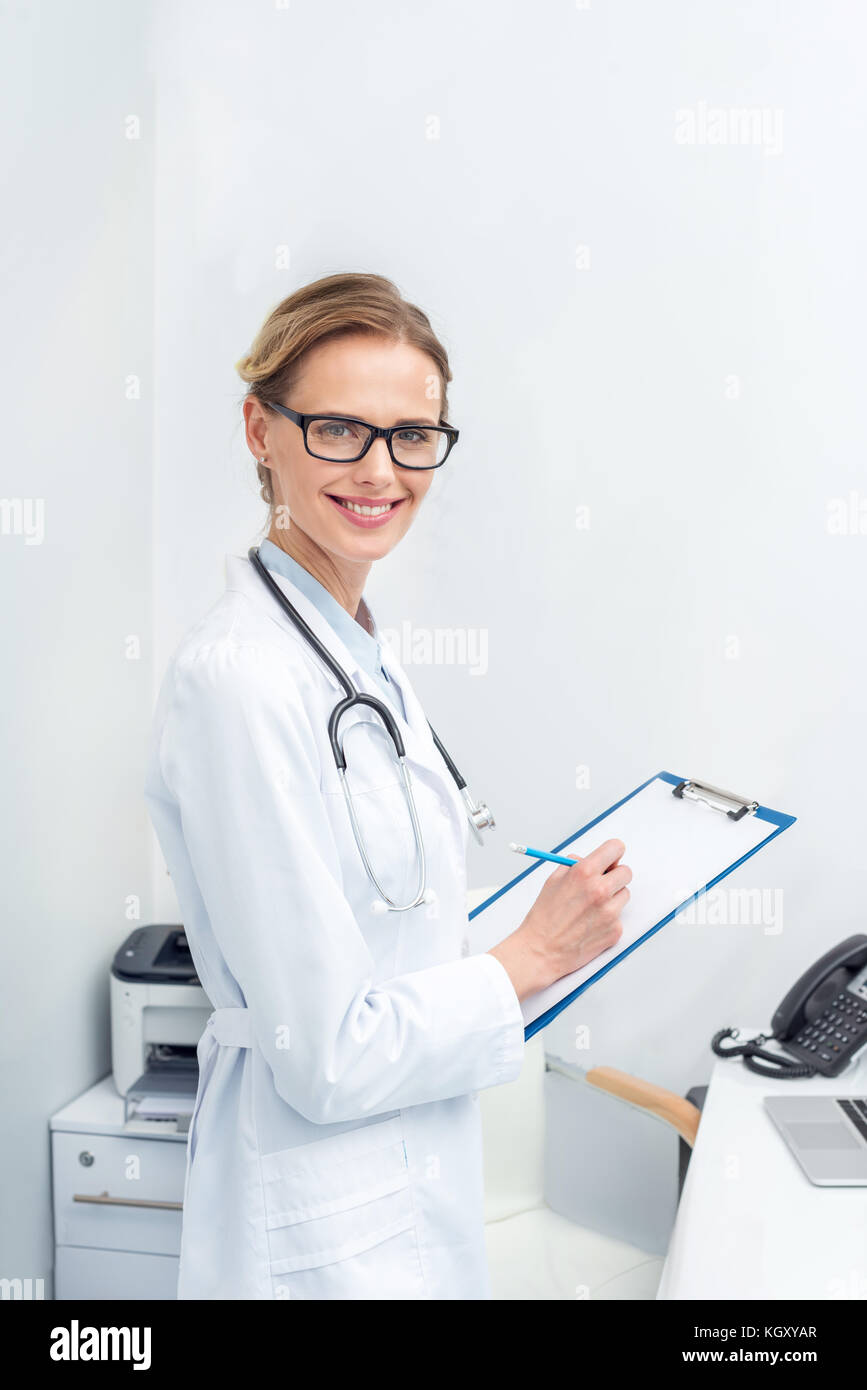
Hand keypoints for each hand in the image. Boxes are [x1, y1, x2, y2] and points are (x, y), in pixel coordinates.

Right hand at [488, 839, 630, 1001]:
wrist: (541, 950)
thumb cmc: (544, 917)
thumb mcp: (553, 880)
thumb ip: (575, 865)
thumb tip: (592, 859)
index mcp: (584, 873)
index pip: (615, 848)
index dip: (613, 853)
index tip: (610, 858)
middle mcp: (600, 890)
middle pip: (626, 872)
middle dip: (614, 876)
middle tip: (602, 883)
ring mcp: (610, 912)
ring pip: (624, 895)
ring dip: (613, 898)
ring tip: (591, 908)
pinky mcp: (615, 931)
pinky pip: (619, 917)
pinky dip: (609, 919)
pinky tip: (590, 924)